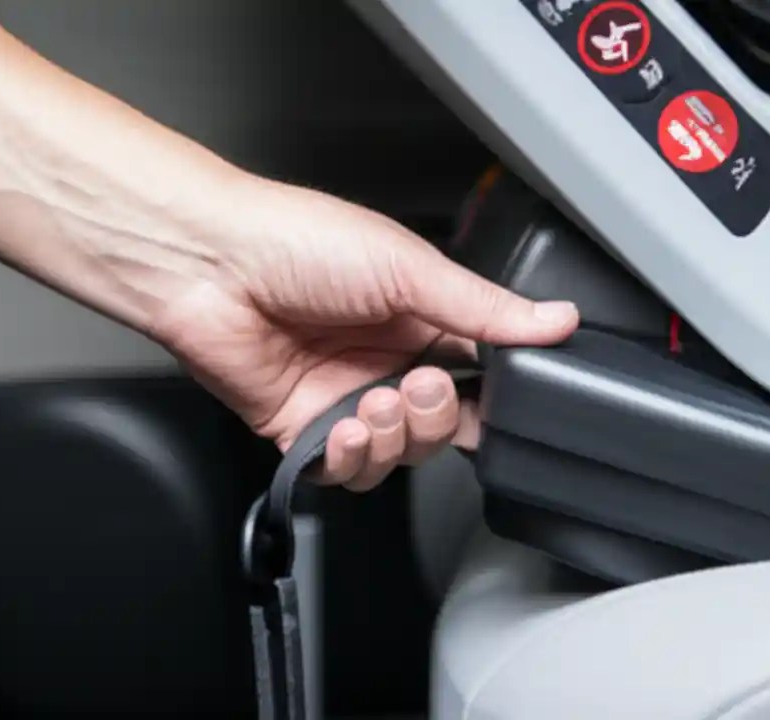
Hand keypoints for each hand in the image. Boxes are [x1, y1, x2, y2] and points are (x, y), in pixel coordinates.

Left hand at [149, 178, 579, 491]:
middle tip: (417, 385)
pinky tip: (349, 428)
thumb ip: (486, 308)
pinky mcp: (303, 430)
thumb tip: (558, 320)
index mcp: (420, 317)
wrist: (211, 264)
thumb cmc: (299, 241)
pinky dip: (356, 460)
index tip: (500, 395)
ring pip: (401, 455)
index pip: (480, 372)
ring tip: (376, 403)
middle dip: (438, 417)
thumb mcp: (411, 267)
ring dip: (398, 439)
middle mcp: (386, 361)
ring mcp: (345, 398)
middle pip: (445, 425)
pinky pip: (347, 471)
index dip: (493, 395)